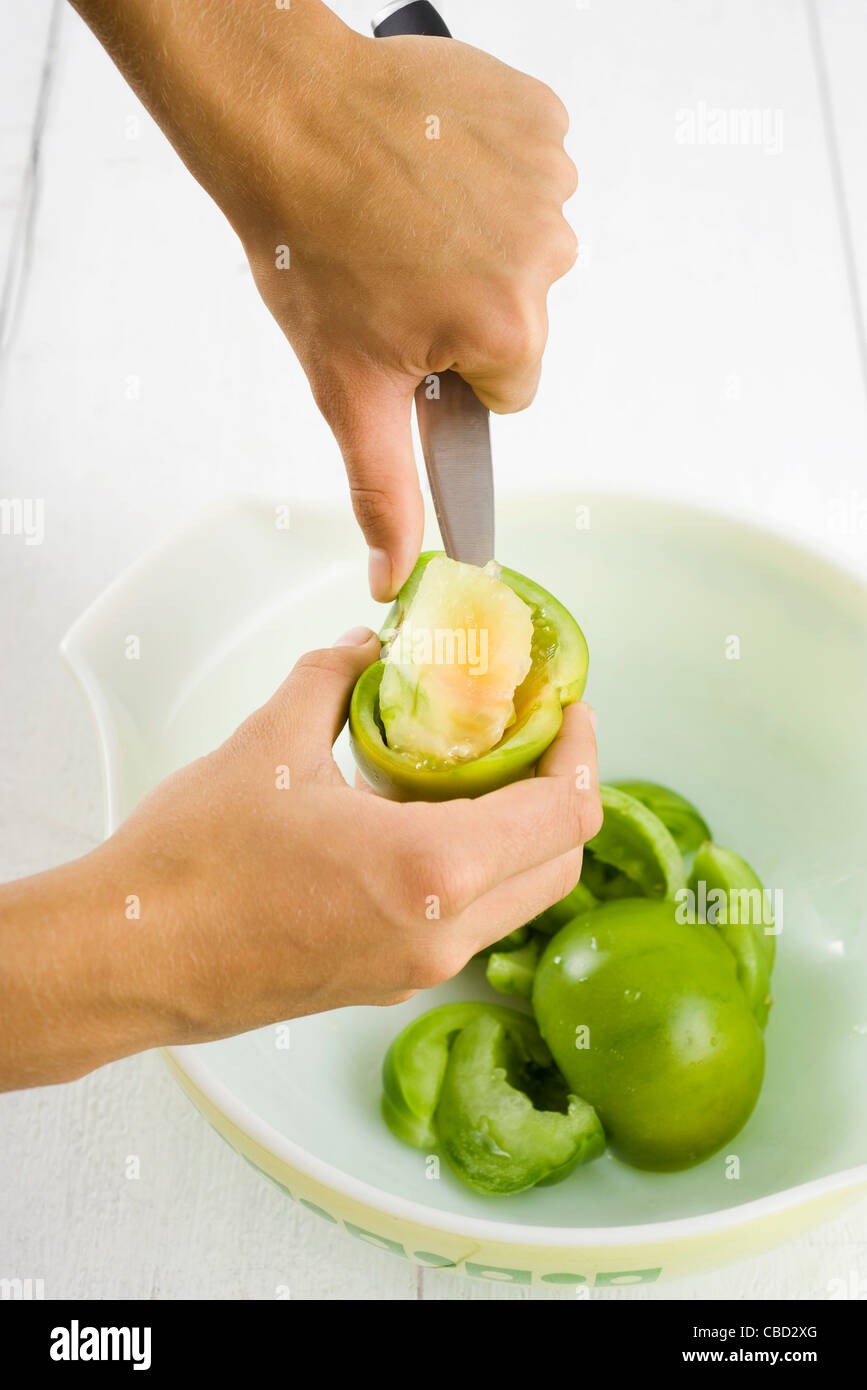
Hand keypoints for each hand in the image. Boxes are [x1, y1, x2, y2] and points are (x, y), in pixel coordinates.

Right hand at [0, 629, 599, 1088]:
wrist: (126, 959)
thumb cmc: (190, 862)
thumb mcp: (270, 742)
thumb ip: (334, 678)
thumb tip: (368, 646)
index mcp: (433, 871)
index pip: (563, 815)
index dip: (581, 752)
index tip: (567, 708)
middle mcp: (443, 936)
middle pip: (558, 864)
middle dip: (562, 793)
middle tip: (534, 735)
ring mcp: (417, 971)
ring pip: (518, 900)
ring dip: (521, 835)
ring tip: (480, 770)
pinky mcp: (386, 985)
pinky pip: (467, 924)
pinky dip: (476, 870)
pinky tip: (425, 819)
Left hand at [69, 0, 577, 597]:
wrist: (282, 121)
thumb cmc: (308, 253)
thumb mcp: (348, 391)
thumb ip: (385, 489)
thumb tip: (396, 575)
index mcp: (510, 332)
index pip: (508, 389)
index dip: (450, 370)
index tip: (406, 328)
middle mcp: (545, 257)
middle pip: (522, 317)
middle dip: (467, 306)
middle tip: (395, 271)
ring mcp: (547, 179)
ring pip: (525, 245)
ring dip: (476, 236)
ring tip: (408, 215)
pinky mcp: (539, 119)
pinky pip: (531, 171)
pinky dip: (490, 171)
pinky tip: (434, 167)